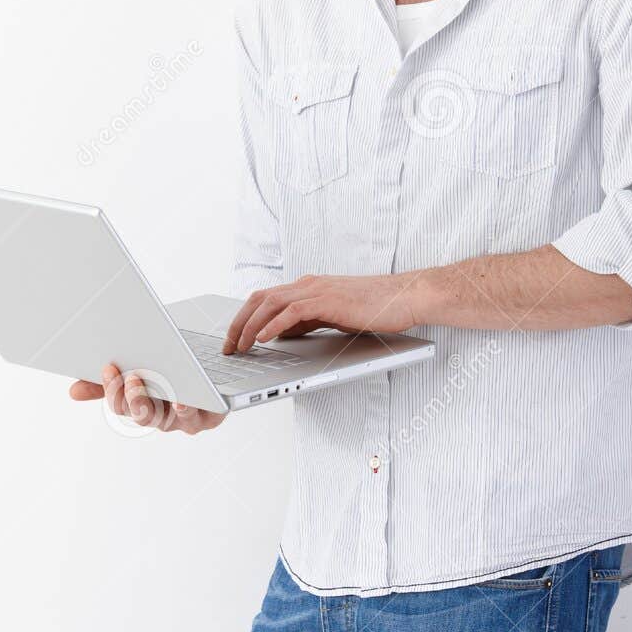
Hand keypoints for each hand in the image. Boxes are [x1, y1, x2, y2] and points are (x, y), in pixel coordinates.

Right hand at [68, 363, 226, 434]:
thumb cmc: (178, 374)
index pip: (121, 405)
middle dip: (132, 396)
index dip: (112, 389)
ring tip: (152, 387)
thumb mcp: (142, 372)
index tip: (108, 367)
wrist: (220, 375)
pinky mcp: (210, 417)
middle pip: (141, 414)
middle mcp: (163, 418)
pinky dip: (187, 410)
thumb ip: (110, 383)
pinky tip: (180, 399)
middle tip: (129, 376)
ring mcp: (186, 420)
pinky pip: (197, 418)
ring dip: (159, 403)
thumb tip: (73, 391)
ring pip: (166, 419)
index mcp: (143, 406)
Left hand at [223, 273, 422, 354]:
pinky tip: (264, 338)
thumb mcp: (332, 316)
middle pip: (259, 299)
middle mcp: (307, 285)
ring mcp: (317, 290)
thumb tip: (278, 334)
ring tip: (239, 346)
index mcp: (307, 288)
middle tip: (227, 346)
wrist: (404, 297)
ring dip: (250, 326)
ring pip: (270, 303)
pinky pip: (292, 311)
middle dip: (238, 323)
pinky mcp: (329, 300)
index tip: (233, 339)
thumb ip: (305, 321)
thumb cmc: (375, 308)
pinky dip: (274, 325)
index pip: (265, 299)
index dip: (244, 318)